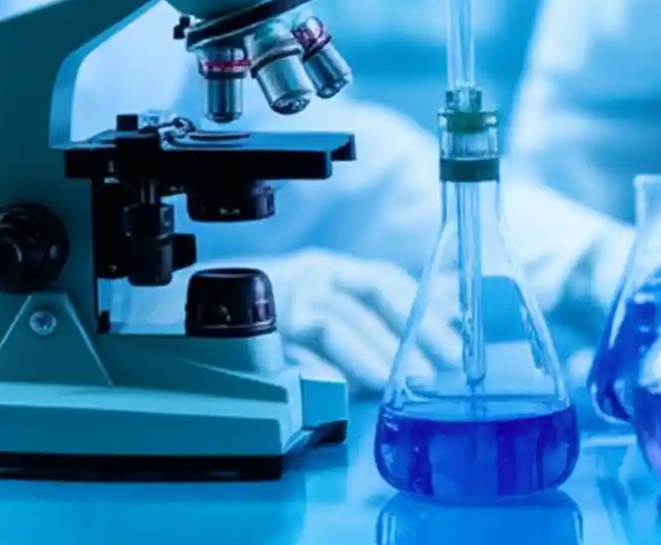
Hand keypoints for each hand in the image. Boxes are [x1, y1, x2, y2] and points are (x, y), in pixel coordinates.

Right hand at [257, 249, 460, 394]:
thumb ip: (391, 307)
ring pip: (330, 324)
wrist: (209, 314)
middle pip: (359, 306)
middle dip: (397, 340)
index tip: (448, 343)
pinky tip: (342, 390)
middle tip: (426, 371)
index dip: (419, 311)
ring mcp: (279, 304)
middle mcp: (307, 279)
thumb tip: (452, 310)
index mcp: (332, 269)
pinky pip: (293, 353)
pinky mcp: (256, 335)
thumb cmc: (286, 309)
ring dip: (365, 356)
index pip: (384, 281)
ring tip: (390, 383)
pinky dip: (320, 372)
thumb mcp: (338, 299)